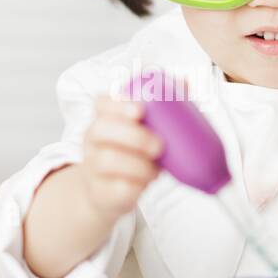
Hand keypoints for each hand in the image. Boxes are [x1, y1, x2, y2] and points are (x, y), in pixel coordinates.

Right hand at [75, 96, 162, 221]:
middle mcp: (93, 141)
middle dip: (133, 135)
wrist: (108, 193)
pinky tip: (144, 184)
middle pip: (100, 130)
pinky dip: (134, 186)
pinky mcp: (100, 192)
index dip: (118, 104)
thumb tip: (184, 84)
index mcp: (104, 119)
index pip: (101, 104)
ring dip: (138, 165)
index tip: (140, 109)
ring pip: (107, 160)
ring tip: (155, 169)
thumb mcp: (142, 132)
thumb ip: (161, 110)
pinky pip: (115, 188)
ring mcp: (92, 167)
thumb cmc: (131, 156)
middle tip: (158, 145)